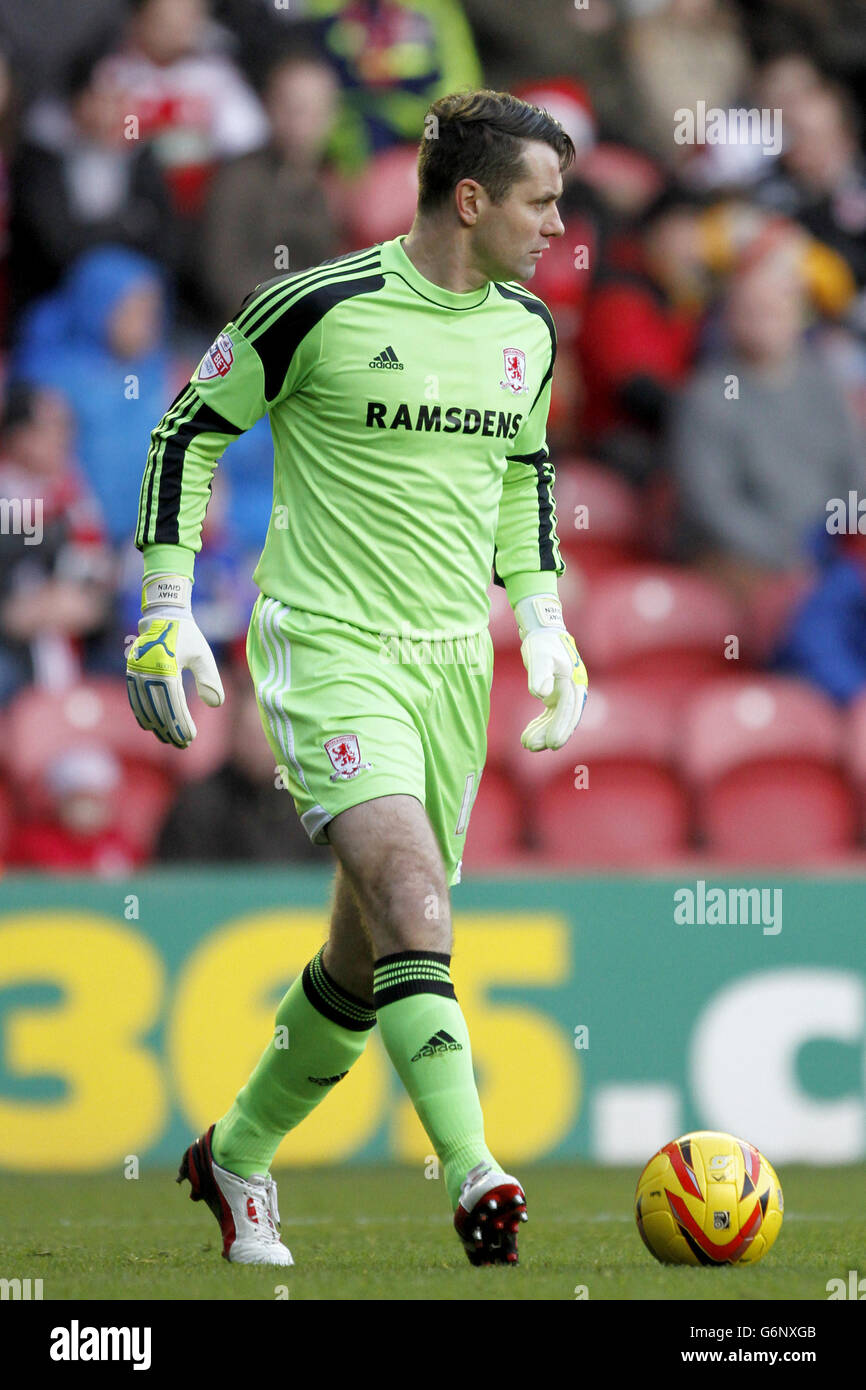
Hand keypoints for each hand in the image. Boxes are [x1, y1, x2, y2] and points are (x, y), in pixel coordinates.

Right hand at [126, 574, 223, 747]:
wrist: (163, 616)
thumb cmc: (187, 636)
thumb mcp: (203, 655)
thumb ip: (210, 679)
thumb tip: (216, 704)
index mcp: (165, 667)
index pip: (173, 704)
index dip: (181, 724)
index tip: (191, 738)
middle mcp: (147, 672)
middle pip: (158, 710)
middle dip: (170, 730)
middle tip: (183, 744)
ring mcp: (136, 673)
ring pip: (145, 708)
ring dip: (157, 727)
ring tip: (170, 740)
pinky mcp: (131, 673)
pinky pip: (135, 700)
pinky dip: (143, 715)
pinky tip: (152, 727)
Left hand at [514, 594, 587, 751]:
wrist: (543, 631)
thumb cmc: (542, 643)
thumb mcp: (539, 656)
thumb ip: (539, 674)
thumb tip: (541, 694)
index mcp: (573, 682)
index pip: (568, 710)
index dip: (560, 727)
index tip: (552, 744)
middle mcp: (573, 690)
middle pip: (564, 718)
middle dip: (550, 734)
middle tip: (532, 747)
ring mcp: (565, 693)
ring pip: (555, 718)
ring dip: (542, 732)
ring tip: (526, 744)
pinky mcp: (556, 694)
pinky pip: (549, 714)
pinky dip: (540, 724)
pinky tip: (527, 734)